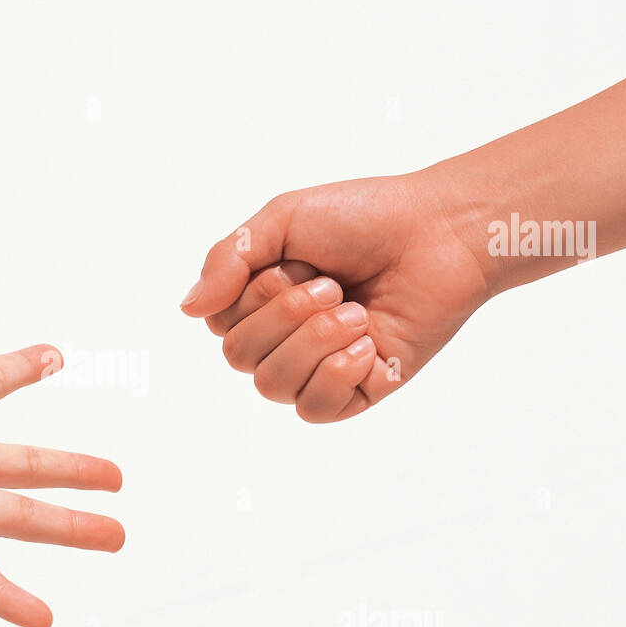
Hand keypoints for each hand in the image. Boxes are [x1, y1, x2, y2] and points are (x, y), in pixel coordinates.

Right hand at [180, 172, 491, 421]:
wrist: (439, 234)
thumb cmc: (365, 219)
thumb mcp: (281, 220)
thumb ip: (228, 260)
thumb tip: (186, 309)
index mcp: (259, 301)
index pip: (217, 325)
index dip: (250, 298)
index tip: (295, 263)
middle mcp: (283, 339)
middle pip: (239, 358)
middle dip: (285, 315)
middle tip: (333, 284)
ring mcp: (318, 369)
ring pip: (272, 385)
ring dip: (314, 340)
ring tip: (355, 311)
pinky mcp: (356, 392)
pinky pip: (316, 407)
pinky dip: (337, 372)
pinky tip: (367, 343)